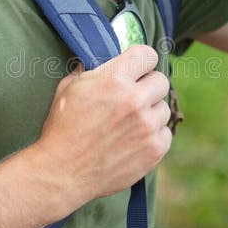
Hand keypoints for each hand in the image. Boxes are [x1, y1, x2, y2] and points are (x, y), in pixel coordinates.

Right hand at [37, 45, 171, 203]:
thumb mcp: (69, 89)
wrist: (62, 172)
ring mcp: (147, 126)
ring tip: (129, 124)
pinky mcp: (154, 149)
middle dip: (147, 87)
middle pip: (161, 80)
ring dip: (151, 113)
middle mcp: (135, 100)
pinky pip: (165, 134)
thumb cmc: (62, 130)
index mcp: (114, 80)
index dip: (142, 62)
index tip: (137, 70)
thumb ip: (90, 71)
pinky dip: (153, 136)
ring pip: (164, 109)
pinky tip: (134, 141)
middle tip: (133, 98)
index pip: (147, 55)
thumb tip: (98, 60)